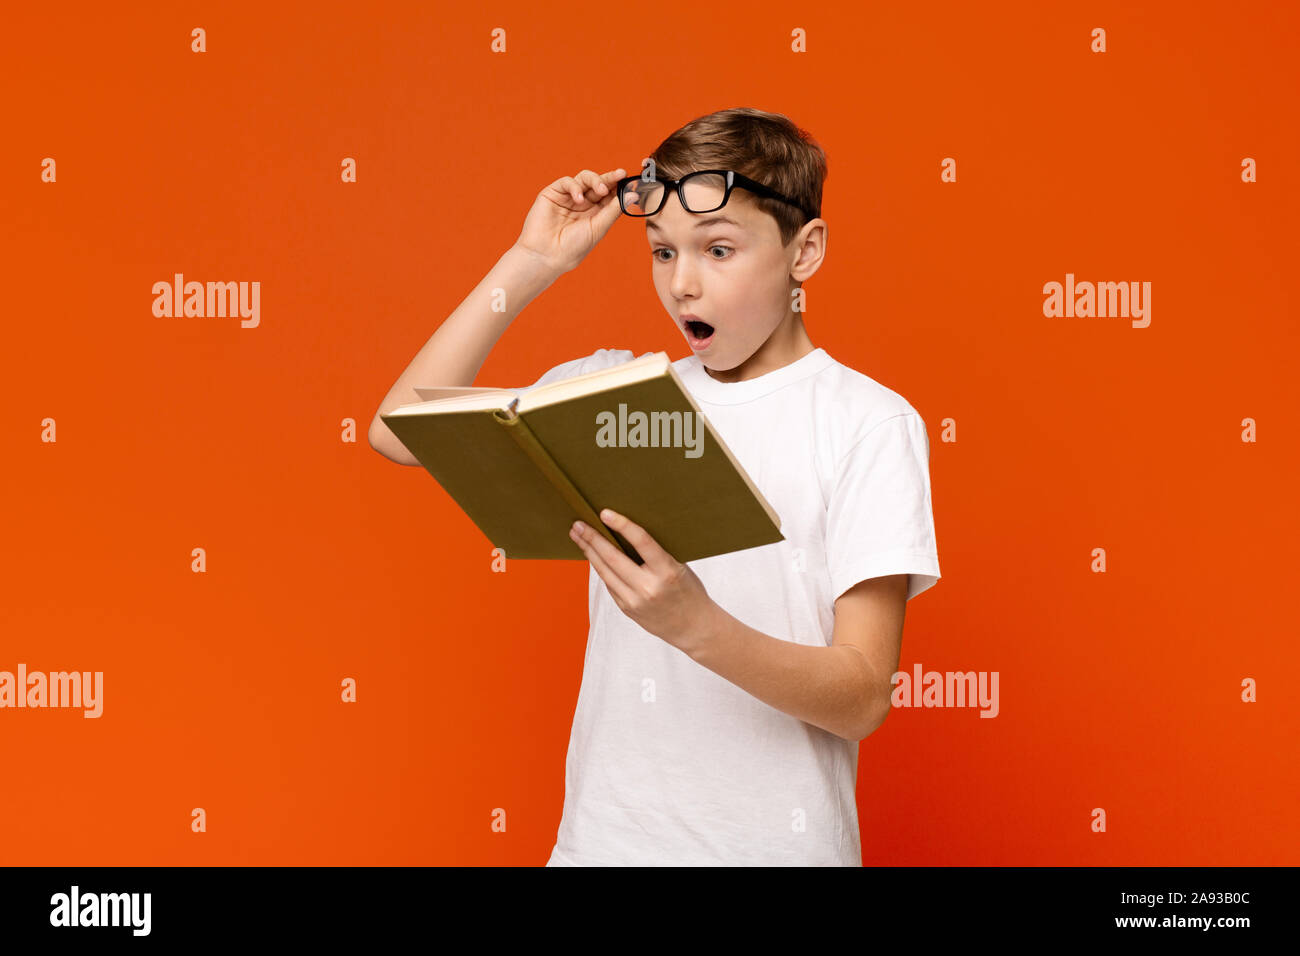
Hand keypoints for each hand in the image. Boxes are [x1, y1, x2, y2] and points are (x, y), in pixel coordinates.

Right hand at [514, 167, 626, 274]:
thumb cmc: (572, 247)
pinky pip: (567, 182)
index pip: (609, 195)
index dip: (619, 187)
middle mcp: (582, 204)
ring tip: (600, 190)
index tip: (630, 181)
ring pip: (584, 178)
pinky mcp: (552, 193)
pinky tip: (579, 199)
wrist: (546, 256)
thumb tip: (633, 194)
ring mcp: (567, 198)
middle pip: (598, 184)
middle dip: (610, 178)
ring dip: (595, 180)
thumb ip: (614, 209)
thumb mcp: (598, 228)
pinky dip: (575, 187)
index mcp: (594, 213)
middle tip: (620, 175)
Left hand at [568, 508, 719, 654]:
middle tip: (578, 524)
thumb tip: (626, 531)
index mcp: (667, 571)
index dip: (621, 525)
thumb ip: (656, 553)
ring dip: (589, 552)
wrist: (693, 627)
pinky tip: (592, 555)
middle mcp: (648, 587)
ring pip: (604, 571)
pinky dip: (600, 567)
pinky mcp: (626, 609)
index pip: (641, 541)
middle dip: (592, 538)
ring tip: (578, 536)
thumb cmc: (688, 591)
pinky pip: (609, 584)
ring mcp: (635, 600)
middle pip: (613, 557)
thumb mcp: (679, 567)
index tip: (604, 513)